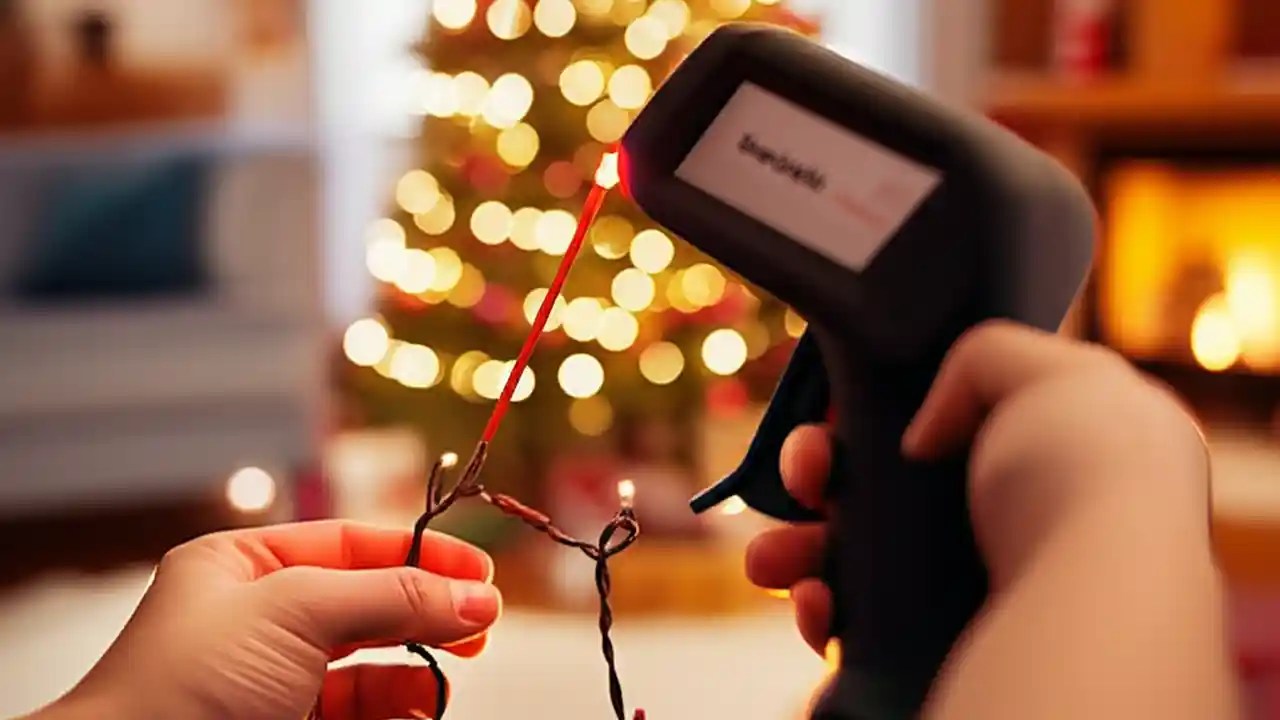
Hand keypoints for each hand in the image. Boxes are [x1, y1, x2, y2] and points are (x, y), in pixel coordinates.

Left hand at [30, 520, 501, 719]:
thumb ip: (391, 596)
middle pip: (368, 601)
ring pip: (368, 665)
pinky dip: (397, 711)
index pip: (351, 544)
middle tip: (481, 625)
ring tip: (449, 678)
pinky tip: (420, 711)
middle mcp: (257, 619)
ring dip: (417, 670)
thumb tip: (474, 594)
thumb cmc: (184, 687)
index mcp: (242, 567)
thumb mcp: (297, 611)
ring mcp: (270, 680)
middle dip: (427, 612)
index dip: (419, 555)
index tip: (479, 574)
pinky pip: (357, 711)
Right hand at [745, 320, 1212, 654]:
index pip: (938, 422)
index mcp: (1041, 450)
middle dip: (816, 473)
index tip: (838, 411)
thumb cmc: (1086, 478)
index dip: (874, 409)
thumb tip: (921, 433)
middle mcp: (1004, 516)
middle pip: (881, 484)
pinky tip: (815, 602)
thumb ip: (980, 354)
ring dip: (793, 548)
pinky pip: (858, 622)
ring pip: (854, 556)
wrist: (1098, 599)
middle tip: (804, 473)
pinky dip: (820, 609)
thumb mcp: (1052, 369)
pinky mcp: (936, 642)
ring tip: (768, 559)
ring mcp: (970, 582)